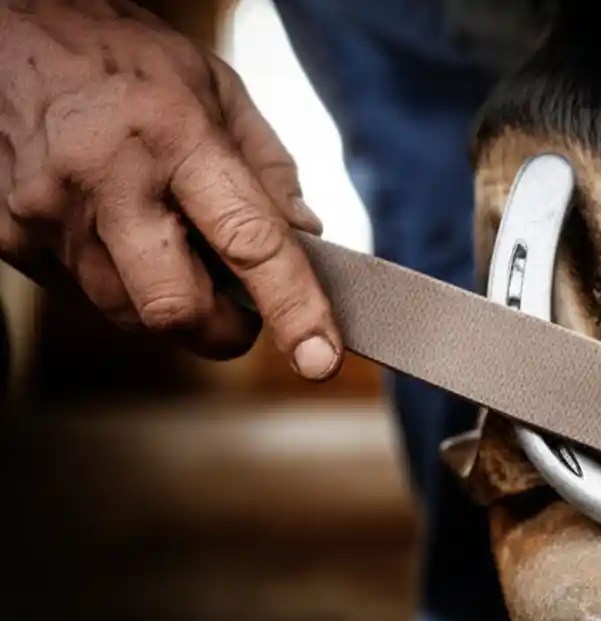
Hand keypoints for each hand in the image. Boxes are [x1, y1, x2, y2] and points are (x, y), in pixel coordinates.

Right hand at [0, 0, 341, 377]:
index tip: (320, 359)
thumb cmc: (123, 58)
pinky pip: (82, 296)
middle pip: (175, 308)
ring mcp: (48, 213)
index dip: (292, 309)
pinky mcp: (10, 236)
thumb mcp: (216, 88)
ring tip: (171, 249)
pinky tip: (119, 234)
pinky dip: (120, 284)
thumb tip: (308, 239)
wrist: (6, 27)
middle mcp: (107, 180)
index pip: (248, 242)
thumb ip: (268, 169)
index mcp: (176, 136)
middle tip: (243, 311)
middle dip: (222, 330)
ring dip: (170, 305)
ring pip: (128, 314)